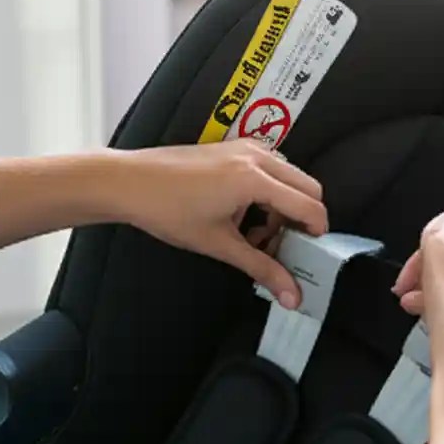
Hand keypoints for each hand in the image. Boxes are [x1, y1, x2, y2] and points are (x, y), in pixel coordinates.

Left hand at [117, 140, 327, 307]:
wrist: (128, 182)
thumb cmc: (169, 211)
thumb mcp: (218, 244)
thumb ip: (261, 268)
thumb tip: (292, 296)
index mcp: (256, 178)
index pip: (309, 204)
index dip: (316, 234)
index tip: (309, 257)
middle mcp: (257, 156)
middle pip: (306, 187)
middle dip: (299, 220)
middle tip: (278, 248)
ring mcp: (244, 148)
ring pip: (287, 178)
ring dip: (281, 208)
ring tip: (253, 237)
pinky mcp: (231, 148)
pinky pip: (267, 169)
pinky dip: (266, 194)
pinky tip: (239, 217)